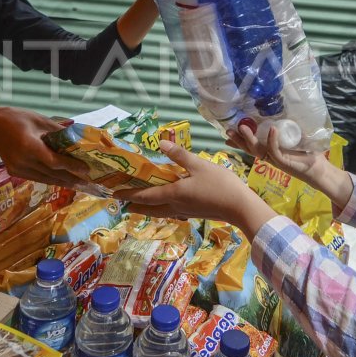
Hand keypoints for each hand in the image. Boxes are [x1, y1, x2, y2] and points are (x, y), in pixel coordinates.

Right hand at [0, 107, 87, 187]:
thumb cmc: (17, 119)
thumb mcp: (40, 121)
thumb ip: (58, 131)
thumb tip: (77, 139)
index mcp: (29, 146)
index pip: (54, 161)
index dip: (71, 166)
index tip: (86, 169)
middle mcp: (23, 161)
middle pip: (52, 173)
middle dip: (71, 178)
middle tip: (88, 181)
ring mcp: (17, 169)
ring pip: (45, 179)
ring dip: (62, 182)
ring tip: (78, 184)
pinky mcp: (14, 172)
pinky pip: (36, 177)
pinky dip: (50, 178)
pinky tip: (62, 180)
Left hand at [123, 141, 277, 240]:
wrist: (240, 208)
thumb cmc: (220, 185)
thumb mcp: (199, 165)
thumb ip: (180, 155)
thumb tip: (161, 143)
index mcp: (174, 194)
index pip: (145, 196)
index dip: (129, 195)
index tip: (115, 195)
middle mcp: (176, 206)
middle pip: (151, 208)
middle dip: (136, 206)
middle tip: (124, 204)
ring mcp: (186, 212)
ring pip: (162, 212)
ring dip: (149, 208)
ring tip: (142, 205)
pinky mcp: (196, 213)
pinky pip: (173, 212)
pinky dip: (164, 209)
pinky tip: (169, 205)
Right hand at [227, 122, 326, 181]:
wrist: (320, 170)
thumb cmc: (309, 154)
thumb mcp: (296, 138)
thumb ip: (289, 127)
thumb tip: (286, 109)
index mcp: (270, 151)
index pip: (251, 146)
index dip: (239, 141)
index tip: (228, 133)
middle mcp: (270, 156)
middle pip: (250, 149)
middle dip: (238, 140)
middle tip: (227, 131)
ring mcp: (276, 160)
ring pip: (258, 150)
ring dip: (249, 139)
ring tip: (243, 127)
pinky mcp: (284, 163)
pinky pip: (274, 151)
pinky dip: (272, 140)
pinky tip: (272, 129)